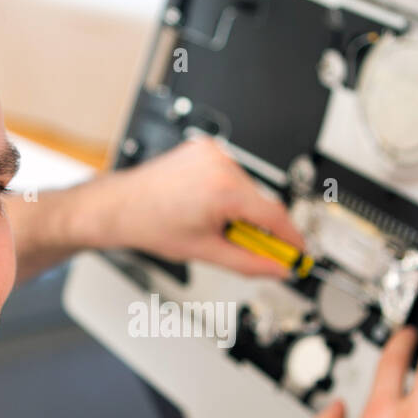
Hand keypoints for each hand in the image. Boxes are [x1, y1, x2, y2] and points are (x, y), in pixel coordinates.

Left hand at [108, 135, 304, 277]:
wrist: (120, 206)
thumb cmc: (149, 223)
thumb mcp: (205, 252)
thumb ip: (249, 263)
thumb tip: (277, 268)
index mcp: (223, 190)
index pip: (275, 216)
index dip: (290, 238)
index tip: (297, 252)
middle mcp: (220, 164)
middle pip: (263, 202)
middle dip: (260, 228)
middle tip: (247, 248)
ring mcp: (213, 153)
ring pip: (249, 189)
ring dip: (243, 210)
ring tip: (215, 226)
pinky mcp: (206, 148)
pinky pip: (232, 175)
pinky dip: (229, 194)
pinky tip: (207, 207)